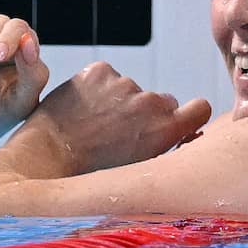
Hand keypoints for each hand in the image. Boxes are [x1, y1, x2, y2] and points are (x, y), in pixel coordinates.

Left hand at [18, 61, 211, 173]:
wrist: (47, 161)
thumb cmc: (91, 176)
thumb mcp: (139, 170)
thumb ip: (164, 147)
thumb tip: (184, 133)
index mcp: (167, 128)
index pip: (200, 108)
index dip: (189, 114)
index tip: (177, 122)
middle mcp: (151, 102)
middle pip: (161, 101)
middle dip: (146, 113)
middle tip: (118, 134)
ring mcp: (124, 83)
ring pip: (129, 90)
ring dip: (117, 102)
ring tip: (92, 126)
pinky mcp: (99, 71)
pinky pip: (106, 78)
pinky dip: (96, 89)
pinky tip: (81, 110)